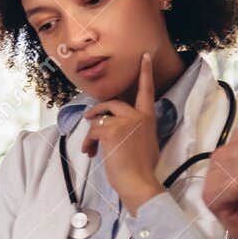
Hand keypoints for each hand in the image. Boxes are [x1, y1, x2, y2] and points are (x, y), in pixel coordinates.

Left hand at [82, 51, 161, 211]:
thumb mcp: (145, 143)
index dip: (145, 73)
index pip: (146, 91)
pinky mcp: (112, 130)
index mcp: (149, 118)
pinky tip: (91, 153)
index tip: (144, 56)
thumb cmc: (140, 168)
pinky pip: (93, 131)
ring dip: (91, 134)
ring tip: (91, 148)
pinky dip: (88, 142)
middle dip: (97, 111)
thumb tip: (120, 129)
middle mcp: (139, 116)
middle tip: (89, 119)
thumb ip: (136, 129)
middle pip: (112, 103)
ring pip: (99, 119)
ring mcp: (126, 122)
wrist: (139, 182)